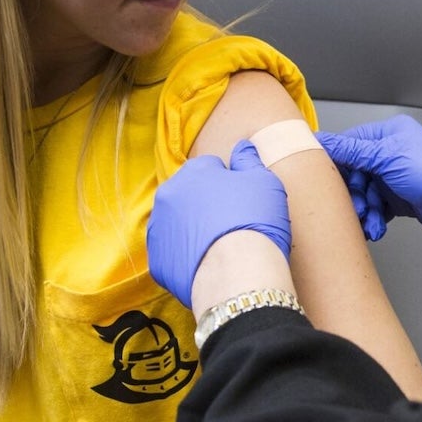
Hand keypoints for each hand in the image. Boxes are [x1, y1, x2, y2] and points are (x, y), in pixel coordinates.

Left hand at [149, 141, 291, 307]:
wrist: (238, 274)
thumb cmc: (255, 221)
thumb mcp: (264, 182)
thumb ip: (249, 161)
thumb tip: (242, 147)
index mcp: (193, 172)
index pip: (211, 167)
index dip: (229, 182)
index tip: (242, 200)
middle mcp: (168, 196)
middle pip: (189, 194)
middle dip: (206, 204)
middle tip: (231, 223)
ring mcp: (158, 230)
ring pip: (177, 223)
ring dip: (193, 229)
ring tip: (219, 245)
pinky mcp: (157, 261)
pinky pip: (173, 254)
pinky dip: (186, 257)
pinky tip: (208, 264)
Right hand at [316, 115, 421, 243]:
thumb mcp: (385, 158)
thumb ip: (350, 151)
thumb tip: (319, 139)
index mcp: (388, 134)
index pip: (350, 144)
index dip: (336, 163)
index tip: (322, 179)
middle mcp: (391, 153)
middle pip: (355, 173)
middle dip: (353, 193)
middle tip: (356, 208)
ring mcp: (396, 177)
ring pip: (366, 193)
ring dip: (365, 210)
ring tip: (370, 222)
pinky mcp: (401, 199)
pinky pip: (378, 208)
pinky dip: (375, 218)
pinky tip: (377, 228)